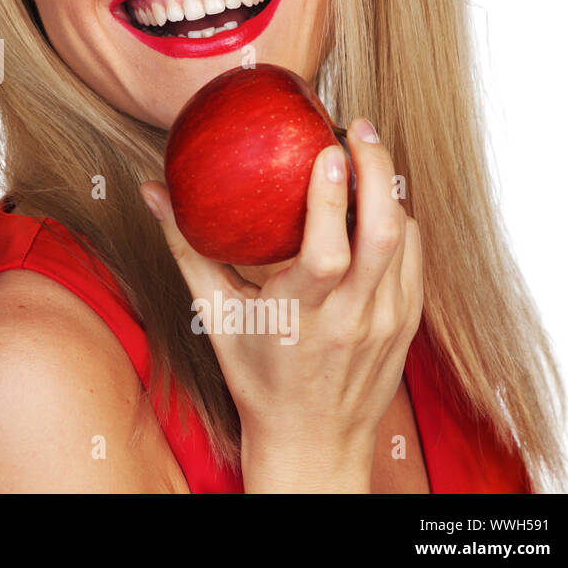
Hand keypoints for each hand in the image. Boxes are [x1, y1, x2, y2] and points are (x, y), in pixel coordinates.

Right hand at [140, 117, 423, 491]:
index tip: (328, 150)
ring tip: (365, 152)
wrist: (314, 442)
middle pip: (384, 234)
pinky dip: (399, 219)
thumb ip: (186, 248)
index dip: (333, 198)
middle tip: (358, 126)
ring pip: (406, 239)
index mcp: (303, 317)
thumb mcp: (215, 316)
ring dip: (389, 188)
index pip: (329, 252)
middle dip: (378, 170)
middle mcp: (354, 318)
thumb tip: (152, 191)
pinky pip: (414, 256)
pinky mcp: (408, 323)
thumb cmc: (258, 377)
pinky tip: (377, 198)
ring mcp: (389, 322)